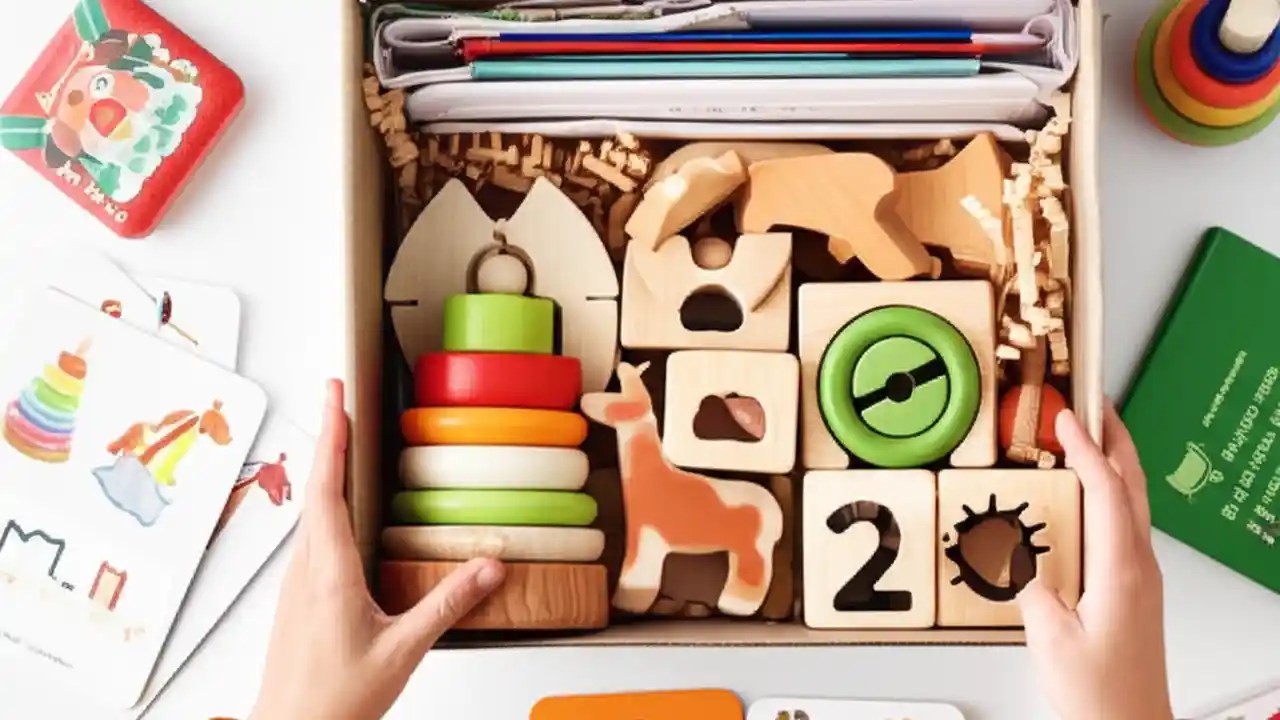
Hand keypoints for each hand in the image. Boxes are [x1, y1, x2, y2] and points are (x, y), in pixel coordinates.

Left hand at [249, 380, 505, 719]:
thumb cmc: (332, 702)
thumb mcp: (403, 651)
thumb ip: (447, 604)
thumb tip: (488, 567)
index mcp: (327, 571)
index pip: (326, 486)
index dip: (332, 434)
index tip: (334, 393)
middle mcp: (305, 570)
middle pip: (315, 489)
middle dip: (329, 438)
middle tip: (339, 397)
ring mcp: (295, 585)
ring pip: (310, 514)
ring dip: (326, 472)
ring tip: (341, 442)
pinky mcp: (296, 600)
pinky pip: (312, 539)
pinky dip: (326, 508)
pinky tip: (340, 516)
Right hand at [1019, 403, 1173, 719]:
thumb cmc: (1100, 695)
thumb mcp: (1048, 637)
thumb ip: (1026, 585)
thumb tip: (1007, 549)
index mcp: (1121, 570)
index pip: (1107, 490)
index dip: (1086, 447)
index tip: (1068, 416)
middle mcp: (1138, 566)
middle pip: (1133, 486)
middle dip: (1114, 439)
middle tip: (1090, 405)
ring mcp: (1140, 577)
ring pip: (1132, 504)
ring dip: (1112, 464)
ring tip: (1087, 439)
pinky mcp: (1134, 589)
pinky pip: (1124, 525)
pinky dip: (1107, 495)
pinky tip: (1087, 498)